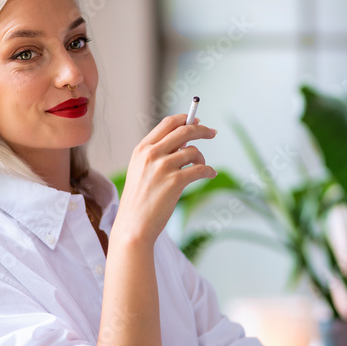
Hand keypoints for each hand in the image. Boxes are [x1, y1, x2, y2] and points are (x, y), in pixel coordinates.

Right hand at [113, 113, 217, 245]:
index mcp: (141, 149)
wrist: (133, 226)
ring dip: (202, 158)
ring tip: (202, 167)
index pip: (167, 123)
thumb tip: (183, 144)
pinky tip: (211, 174)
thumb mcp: (140, 171)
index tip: (195, 120)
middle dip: (201, 129)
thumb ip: (157, 155)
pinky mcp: (175, 181)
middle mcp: (151, 154)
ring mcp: (163, 167)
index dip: (184, 119)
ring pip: (193, 151)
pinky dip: (209, 171)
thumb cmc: (138, 202)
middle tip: (212, 132)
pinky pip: (200, 169)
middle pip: (184, 131)